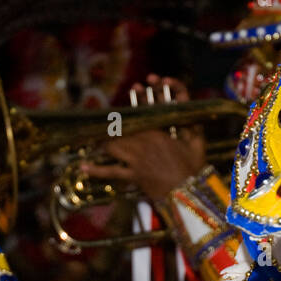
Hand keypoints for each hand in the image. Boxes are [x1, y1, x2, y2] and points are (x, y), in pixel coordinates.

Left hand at [83, 75, 207, 202]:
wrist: (189, 191)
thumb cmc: (194, 167)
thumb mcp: (197, 141)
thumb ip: (192, 124)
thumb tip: (187, 111)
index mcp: (159, 130)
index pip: (145, 109)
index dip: (140, 97)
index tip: (136, 88)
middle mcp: (143, 141)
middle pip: (122, 128)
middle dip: (113, 123)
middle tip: (103, 121)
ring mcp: (136, 158)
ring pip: (113, 145)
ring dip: (102, 141)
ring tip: (92, 139)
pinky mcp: (133, 175)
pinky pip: (111, 171)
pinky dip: (96, 170)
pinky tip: (83, 167)